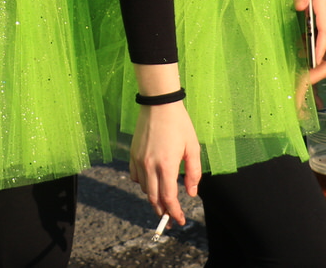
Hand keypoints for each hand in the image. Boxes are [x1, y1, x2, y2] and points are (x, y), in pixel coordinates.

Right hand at [130, 101, 200, 225]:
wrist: (159, 104)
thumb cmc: (179, 124)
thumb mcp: (192, 148)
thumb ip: (193, 173)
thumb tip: (191, 193)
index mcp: (166, 166)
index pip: (169, 198)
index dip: (175, 213)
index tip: (180, 220)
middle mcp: (150, 166)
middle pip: (154, 199)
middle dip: (163, 212)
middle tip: (170, 220)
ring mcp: (139, 160)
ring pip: (144, 189)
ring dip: (153, 199)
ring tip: (162, 202)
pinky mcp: (133, 154)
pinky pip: (135, 177)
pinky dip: (143, 184)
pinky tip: (151, 184)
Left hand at [294, 0, 325, 63]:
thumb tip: (300, 9)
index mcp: (325, 1)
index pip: (325, 29)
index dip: (321, 46)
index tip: (315, 61)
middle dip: (321, 49)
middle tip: (310, 65)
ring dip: (321, 41)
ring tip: (308, 55)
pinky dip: (321, 32)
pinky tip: (311, 37)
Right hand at [306, 36, 325, 105]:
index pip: (309, 79)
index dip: (305, 93)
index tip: (315, 105)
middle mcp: (317, 60)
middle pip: (305, 80)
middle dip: (307, 95)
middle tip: (320, 105)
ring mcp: (314, 56)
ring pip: (304, 73)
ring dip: (306, 86)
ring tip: (317, 98)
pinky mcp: (314, 53)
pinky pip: (305, 66)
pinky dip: (307, 77)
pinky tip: (314, 86)